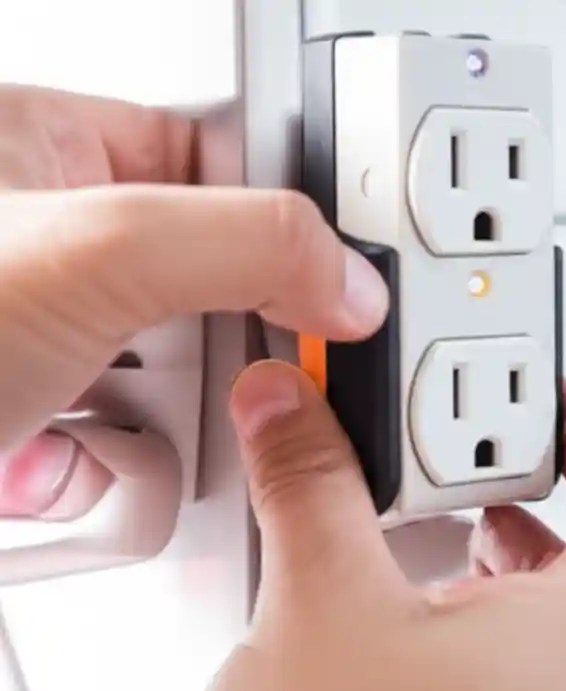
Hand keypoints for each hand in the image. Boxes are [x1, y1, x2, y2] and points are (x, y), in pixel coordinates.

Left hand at [0, 85, 388, 514]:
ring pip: (170, 383)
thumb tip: (347, 280)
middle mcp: (48, 247)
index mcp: (50, 149)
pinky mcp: (31, 435)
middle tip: (190, 362)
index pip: (223, 157)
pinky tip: (43, 467)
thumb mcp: (84, 250)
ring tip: (88, 424)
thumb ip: (247, 236)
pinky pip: (122, 455)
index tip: (346, 266)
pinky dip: (102, 480)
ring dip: (150, 426)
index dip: (285, 212)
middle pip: (209, 287)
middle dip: (209, 347)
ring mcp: (40, 348)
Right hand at [200, 362, 565, 690]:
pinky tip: (414, 590)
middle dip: (515, 471)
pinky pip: (533, 638)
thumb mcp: (325, 604)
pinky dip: (484, 595)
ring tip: (419, 506)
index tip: (541, 382)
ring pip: (558, 585)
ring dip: (492, 534)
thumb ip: (313, 482)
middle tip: (450, 438)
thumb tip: (293, 408)